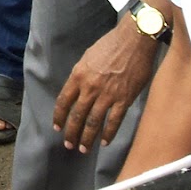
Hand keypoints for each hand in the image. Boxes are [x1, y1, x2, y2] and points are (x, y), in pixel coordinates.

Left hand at [53, 16, 158, 150]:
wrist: (133, 40)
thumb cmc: (110, 45)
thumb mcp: (88, 57)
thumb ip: (81, 75)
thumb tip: (77, 91)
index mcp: (78, 75)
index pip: (63, 101)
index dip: (59, 116)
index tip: (57, 127)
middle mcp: (90, 87)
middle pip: (77, 115)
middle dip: (71, 133)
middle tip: (69, 145)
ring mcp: (107, 94)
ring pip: (93, 122)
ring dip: (87, 138)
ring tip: (84, 149)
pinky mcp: (124, 99)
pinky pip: (114, 121)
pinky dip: (109, 134)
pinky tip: (104, 142)